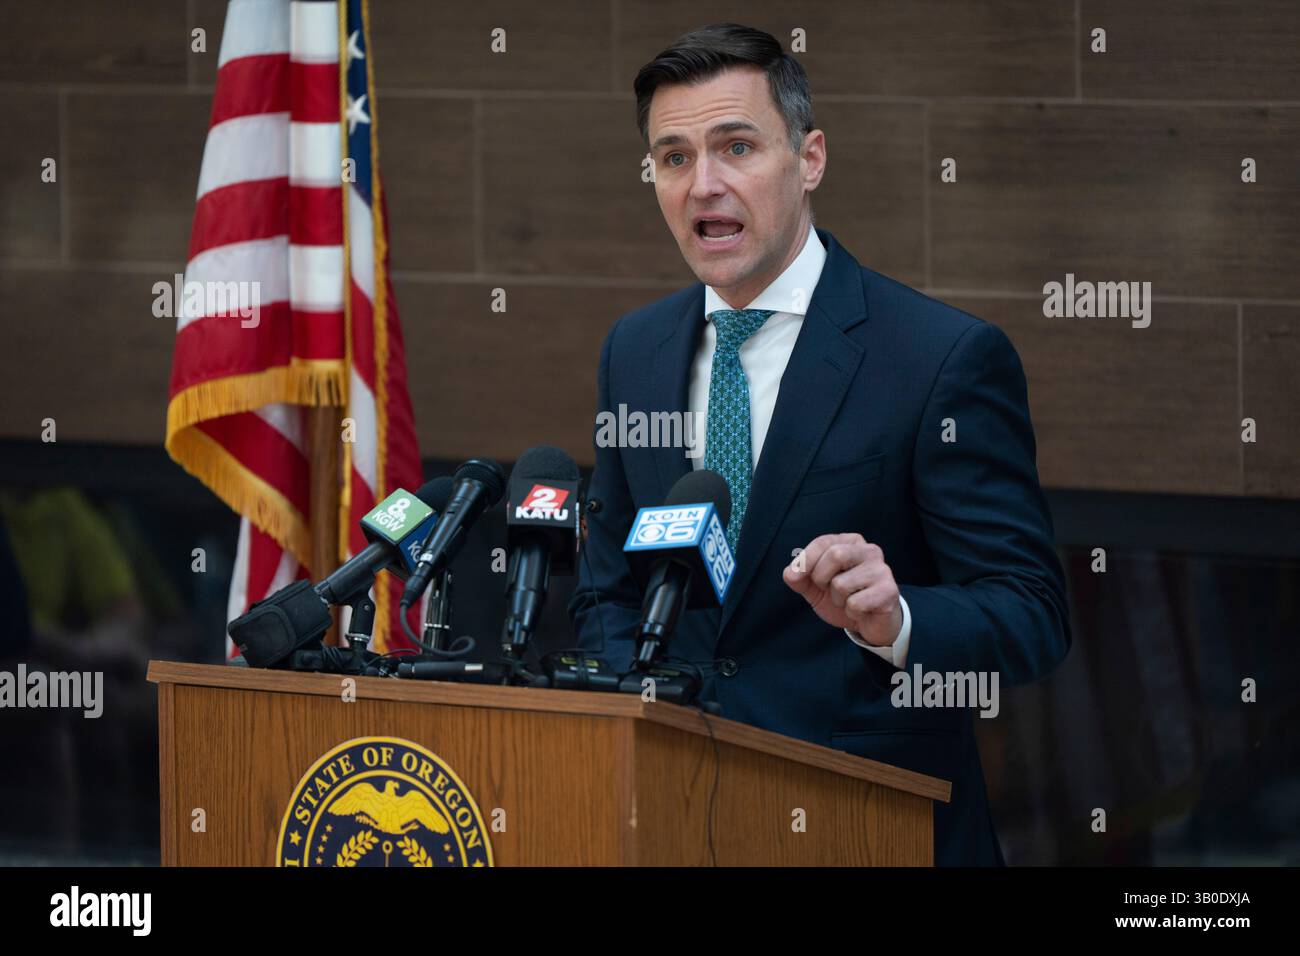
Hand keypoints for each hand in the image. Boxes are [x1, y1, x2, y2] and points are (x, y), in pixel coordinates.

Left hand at [782, 533, 902, 645]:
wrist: (870, 624)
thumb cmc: (843, 598)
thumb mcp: (815, 587)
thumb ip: (799, 578)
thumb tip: (791, 574)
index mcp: (851, 542)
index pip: (823, 542)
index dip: (805, 560)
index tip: (797, 577)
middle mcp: (870, 551)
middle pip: (836, 555)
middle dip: (821, 577)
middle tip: (827, 589)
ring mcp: (882, 570)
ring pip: (842, 583)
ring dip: (837, 599)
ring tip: (848, 601)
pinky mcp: (889, 591)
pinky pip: (855, 603)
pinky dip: (851, 612)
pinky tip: (861, 611)